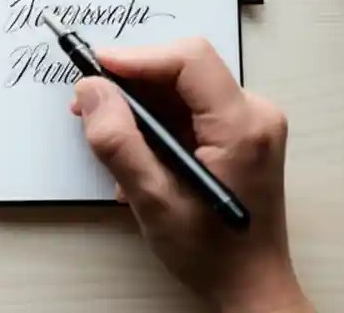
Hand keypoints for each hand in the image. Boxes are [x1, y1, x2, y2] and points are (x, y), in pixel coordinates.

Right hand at [71, 38, 310, 312]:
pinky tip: (136, 154)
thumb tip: (91, 91)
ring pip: (182, 88)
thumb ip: (119, 144)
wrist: (251, 286)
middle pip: (184, 70)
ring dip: (140, 106)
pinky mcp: (239, 133)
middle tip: (89, 104)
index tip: (96, 67)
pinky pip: (190, 108)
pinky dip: (157, 122)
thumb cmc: (214, 254)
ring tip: (108, 139)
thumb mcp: (154, 202)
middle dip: (132, 82)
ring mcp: (249, 123)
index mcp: (242, 127)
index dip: (138, 57)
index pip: (189, 61)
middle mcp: (254, 115)